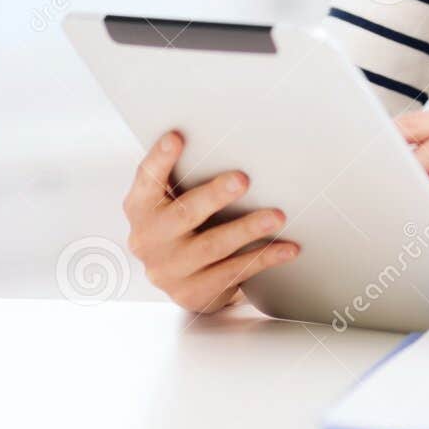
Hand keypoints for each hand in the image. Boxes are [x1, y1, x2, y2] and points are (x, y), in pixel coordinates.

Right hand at [122, 129, 299, 313]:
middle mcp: (149, 239)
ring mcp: (169, 269)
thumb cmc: (183, 224)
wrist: (181, 279)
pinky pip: (233, 272)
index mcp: (142, 207)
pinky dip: (263, 258)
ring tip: (276, 216)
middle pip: (184, 214)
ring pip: (213, 246)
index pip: (147, 179)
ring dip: (247, 229)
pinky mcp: (193, 291)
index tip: (177, 137)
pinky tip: (287, 248)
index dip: (160, 159)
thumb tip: (233, 142)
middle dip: (214, 196)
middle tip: (242, 179)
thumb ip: (187, 176)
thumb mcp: (174, 200)